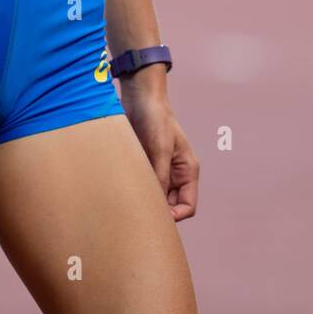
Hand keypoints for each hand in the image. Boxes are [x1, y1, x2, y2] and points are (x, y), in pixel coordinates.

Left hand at [121, 82, 199, 220]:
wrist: (140, 97)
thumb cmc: (156, 118)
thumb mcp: (160, 149)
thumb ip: (161, 176)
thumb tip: (157, 205)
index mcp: (187, 171)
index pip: (188, 206)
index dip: (175, 216)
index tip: (155, 215)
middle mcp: (175, 174)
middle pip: (171, 206)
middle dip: (158, 211)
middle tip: (139, 213)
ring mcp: (159, 170)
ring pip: (155, 197)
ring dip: (145, 200)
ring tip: (130, 200)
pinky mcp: (144, 165)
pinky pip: (142, 185)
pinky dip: (136, 190)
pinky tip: (124, 190)